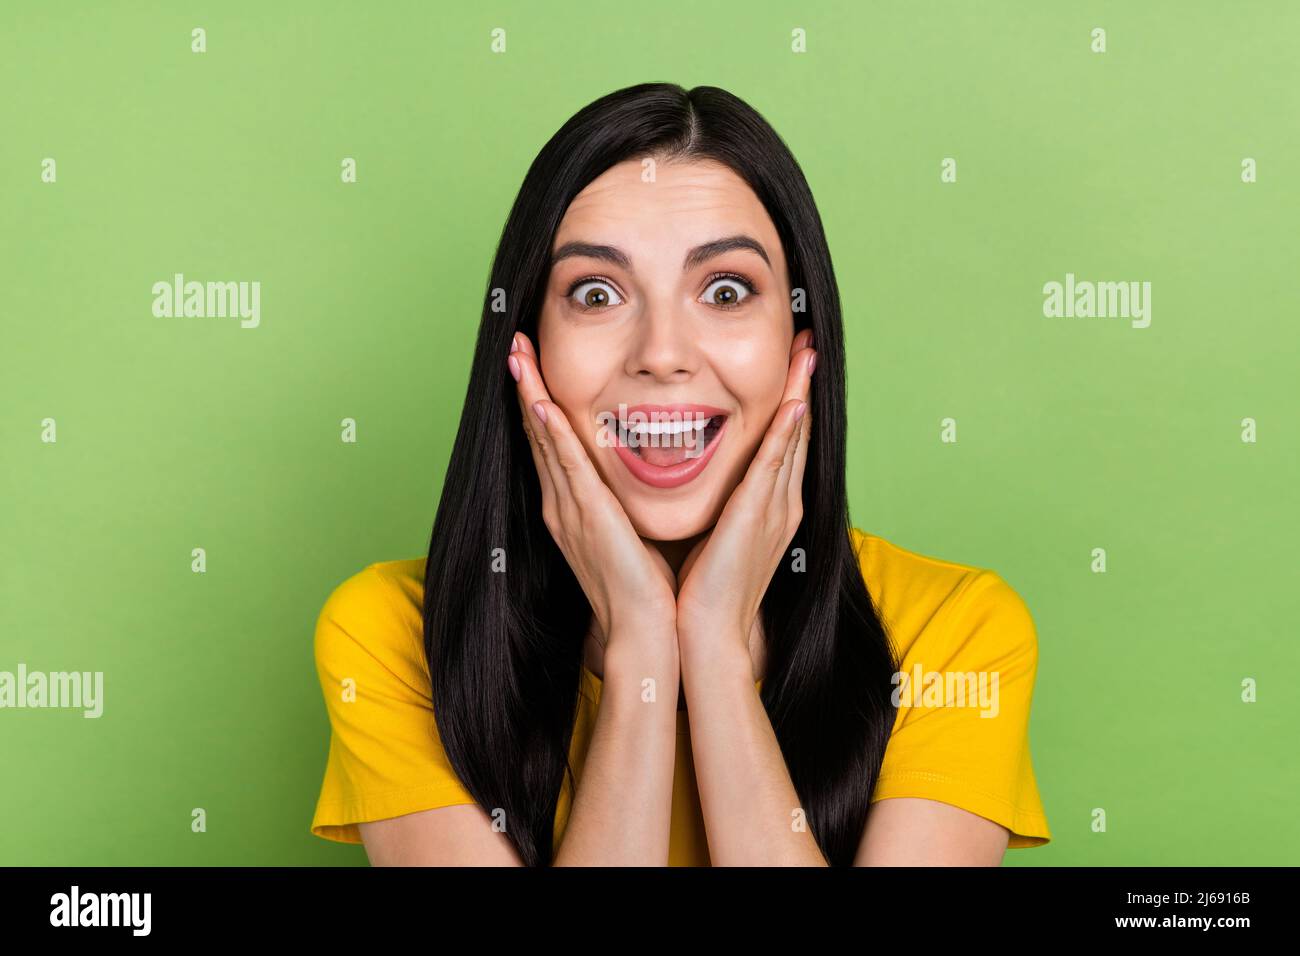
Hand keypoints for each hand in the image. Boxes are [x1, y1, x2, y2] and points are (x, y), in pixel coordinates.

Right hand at [509, 332, 678, 655]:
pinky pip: (566, 467)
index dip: (539, 403)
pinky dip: (551, 433)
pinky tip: (541, 403)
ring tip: (517, 355)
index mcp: (572, 508)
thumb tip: (640, 475)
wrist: (643, 630)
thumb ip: (624, 502)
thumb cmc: (645, 587)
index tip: (533, 366)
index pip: (551, 444)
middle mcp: (562, 504)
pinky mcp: (588, 517)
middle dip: (526, 387)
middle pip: (538, 434)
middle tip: (514, 345)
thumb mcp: (630, 532)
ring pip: (545, 440)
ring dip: (530, 395)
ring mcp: (570, 509)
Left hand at [674, 329, 814, 665]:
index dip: (790, 403)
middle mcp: (781, 503)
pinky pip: (774, 464)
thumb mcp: (716, 537)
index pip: (782, 444)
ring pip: (790, 439)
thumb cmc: (704, 591)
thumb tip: (707, 484)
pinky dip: (785, 432)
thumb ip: (719, 505)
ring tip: (806, 353)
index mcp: (770, 508)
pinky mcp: (759, 516)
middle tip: (807, 343)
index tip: (791, 366)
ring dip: (799, 393)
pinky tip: (793, 402)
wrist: (707, 634)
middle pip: (795, 432)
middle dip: (802, 386)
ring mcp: (775, 508)